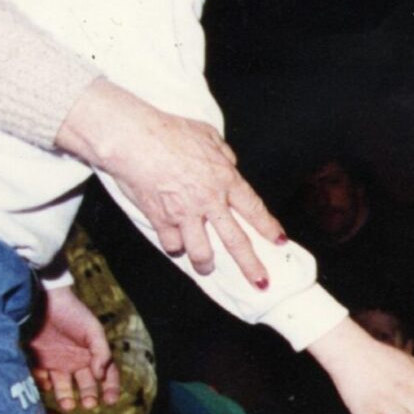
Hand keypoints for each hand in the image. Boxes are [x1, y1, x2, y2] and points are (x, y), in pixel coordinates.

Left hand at [24, 286, 118, 411]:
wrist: (41, 299)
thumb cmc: (72, 313)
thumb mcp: (93, 330)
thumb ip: (101, 352)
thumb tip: (101, 375)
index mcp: (94, 354)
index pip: (107, 376)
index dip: (111, 389)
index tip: (110, 401)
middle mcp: (77, 361)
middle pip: (86, 385)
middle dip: (89, 396)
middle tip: (89, 405)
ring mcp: (58, 362)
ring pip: (64, 386)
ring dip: (66, 397)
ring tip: (68, 405)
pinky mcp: (39, 360)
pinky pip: (41, 378)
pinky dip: (43, 384)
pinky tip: (47, 384)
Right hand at [57, 79, 283, 283]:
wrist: (133, 138)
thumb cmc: (168, 131)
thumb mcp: (207, 134)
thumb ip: (224, 153)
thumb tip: (230, 163)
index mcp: (226, 180)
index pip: (255, 210)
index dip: (269, 228)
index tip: (280, 241)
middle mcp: (210, 201)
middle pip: (236, 242)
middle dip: (251, 266)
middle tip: (260, 283)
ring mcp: (185, 214)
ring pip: (202, 252)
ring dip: (206, 265)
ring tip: (207, 269)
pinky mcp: (161, 220)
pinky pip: (172, 244)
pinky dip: (173, 246)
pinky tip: (175, 245)